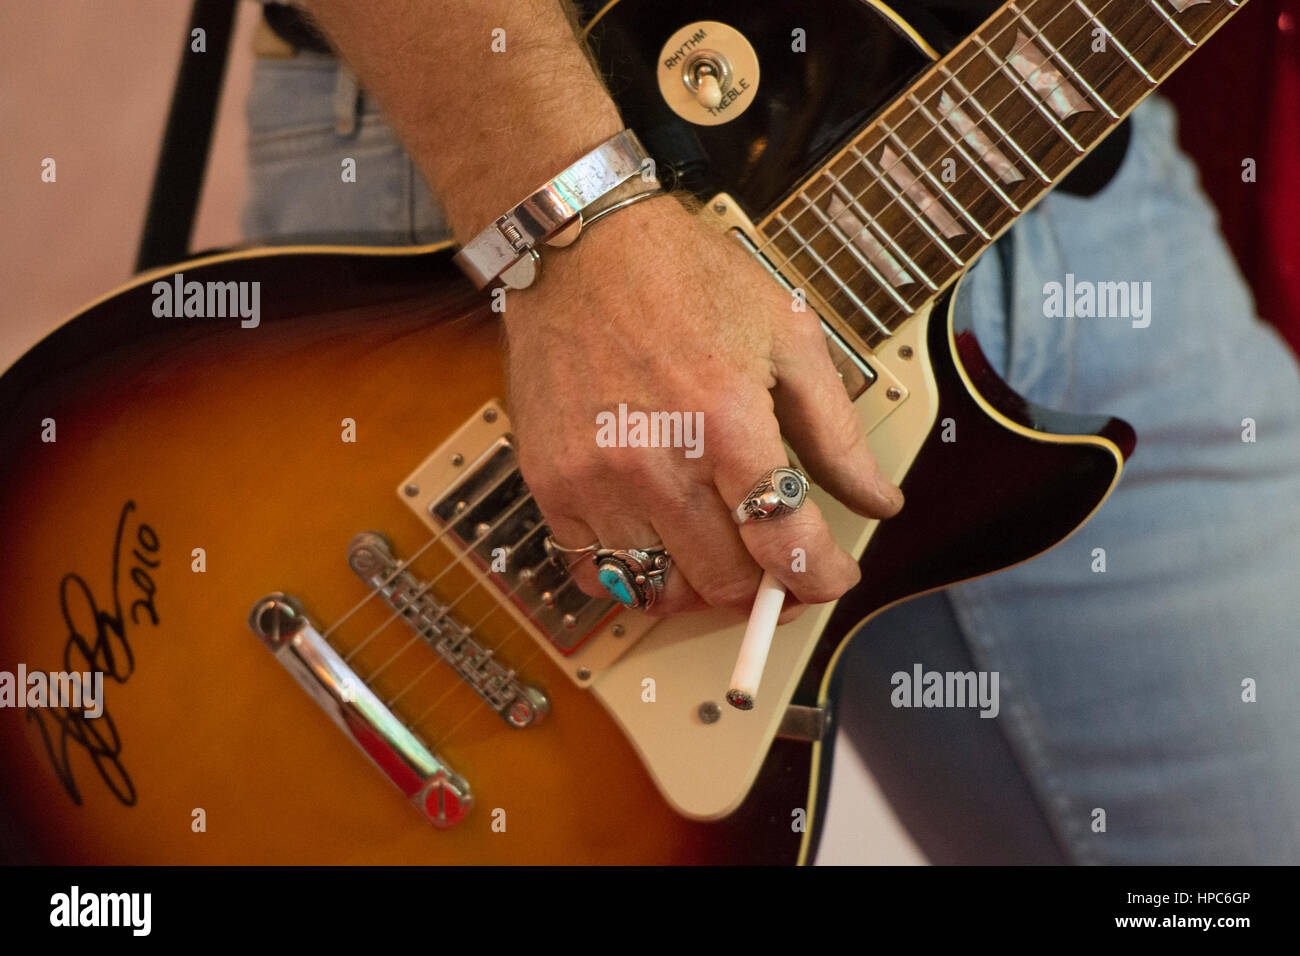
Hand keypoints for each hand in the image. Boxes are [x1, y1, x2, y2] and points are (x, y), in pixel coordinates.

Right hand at [504, 195, 903, 617]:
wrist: (580, 247)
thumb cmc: (683, 278)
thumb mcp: (787, 335)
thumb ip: (836, 431)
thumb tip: (877, 498)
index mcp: (725, 419)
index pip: (785, 543)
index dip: (823, 576)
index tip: (832, 574)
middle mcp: (656, 460)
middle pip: (725, 582)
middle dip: (770, 590)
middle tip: (782, 571)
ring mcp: (596, 478)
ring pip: (660, 590)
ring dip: (704, 589)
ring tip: (722, 559)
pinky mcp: (552, 483)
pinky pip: (596, 573)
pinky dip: (635, 577)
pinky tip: (662, 547)